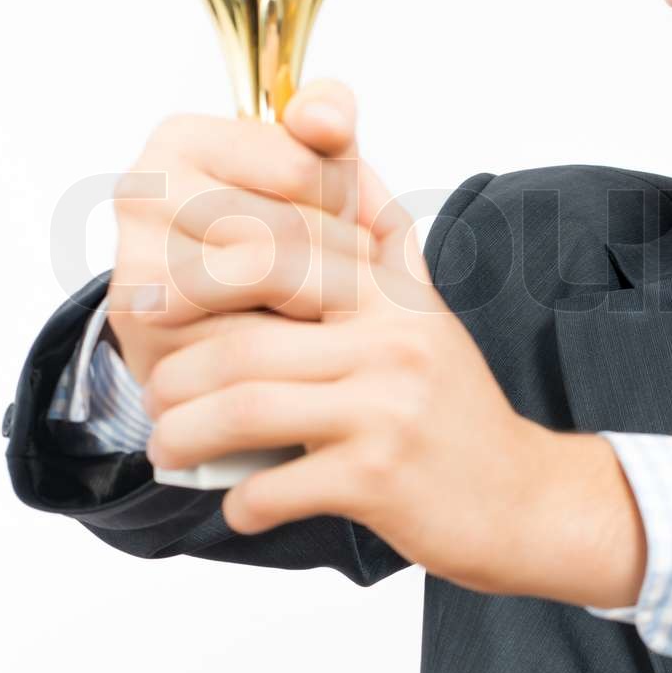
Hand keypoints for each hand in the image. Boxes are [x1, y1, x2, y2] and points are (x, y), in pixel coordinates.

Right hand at [105, 80, 379, 388]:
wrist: (208, 324)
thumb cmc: (274, 228)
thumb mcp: (310, 161)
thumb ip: (329, 118)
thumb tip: (324, 121)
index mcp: (181, 139)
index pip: (303, 167)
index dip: (346, 201)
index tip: (340, 217)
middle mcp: (143, 195)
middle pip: (290, 229)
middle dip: (344, 257)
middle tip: (352, 274)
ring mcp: (135, 262)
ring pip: (275, 283)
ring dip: (326, 301)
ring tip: (332, 302)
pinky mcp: (150, 333)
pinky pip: (252, 335)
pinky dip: (292, 341)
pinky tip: (298, 336)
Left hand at [137, 147, 577, 594]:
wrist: (523, 497)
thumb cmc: (458, 409)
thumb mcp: (427, 314)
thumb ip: (382, 248)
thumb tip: (341, 165)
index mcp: (393, 296)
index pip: (275, 259)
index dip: (197, 282)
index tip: (148, 304)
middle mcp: (394, 341)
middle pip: (243, 344)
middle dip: (177, 378)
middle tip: (155, 400)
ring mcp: (389, 408)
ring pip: (245, 410)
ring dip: (187, 436)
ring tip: (170, 448)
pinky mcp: (382, 476)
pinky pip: (275, 486)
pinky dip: (242, 502)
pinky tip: (241, 506)